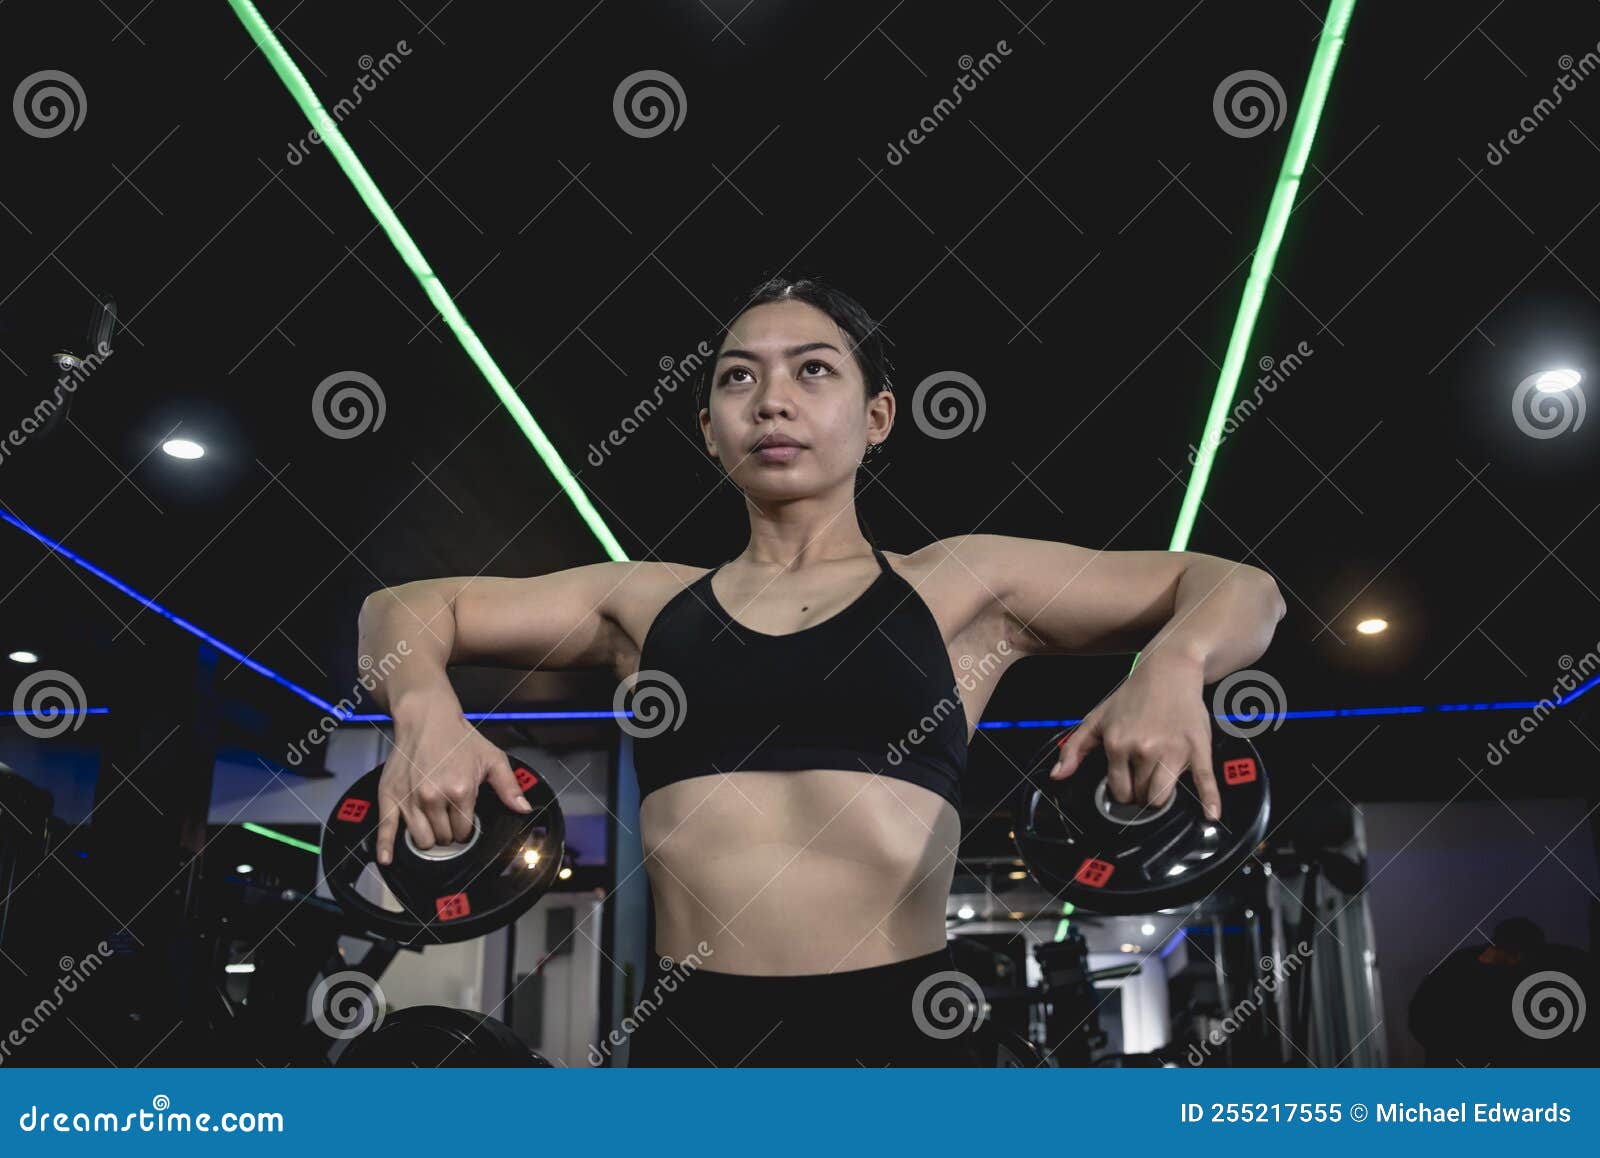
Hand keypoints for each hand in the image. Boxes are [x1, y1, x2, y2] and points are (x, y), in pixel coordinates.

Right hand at [375, 694, 532, 864]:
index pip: (464, 832)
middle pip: (443, 838)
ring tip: (432, 821)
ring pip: (421, 839)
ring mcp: (410, 798)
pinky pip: (386, 829)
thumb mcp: (492, 758)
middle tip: (448, 816)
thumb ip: (509, 786)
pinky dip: (386, 847)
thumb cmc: (459, 738)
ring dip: (428, 836)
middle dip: (448, 832)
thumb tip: (524, 809)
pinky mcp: (390, 795)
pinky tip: (387, 859)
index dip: (465, 829)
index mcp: (461, 791)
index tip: (463, 820)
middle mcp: (434, 797)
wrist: (428, 719)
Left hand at [1048, 653, 1220, 820]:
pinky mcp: (1197, 748)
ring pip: (1163, 795)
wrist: (1168, 672)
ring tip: (1159, 781)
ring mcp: (1172, 750)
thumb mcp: (1096, 719)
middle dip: (1141, 793)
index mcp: (1117, 744)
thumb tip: (1057, 776)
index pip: (1119, 790)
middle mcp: (1144, 750)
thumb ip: (1074, 749)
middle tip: (1143, 778)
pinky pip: (1204, 780)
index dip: (1123, 791)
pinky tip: (1211, 816)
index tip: (1127, 784)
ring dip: (1160, 794)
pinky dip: (1210, 800)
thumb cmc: (1131, 697)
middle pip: (1141, 796)